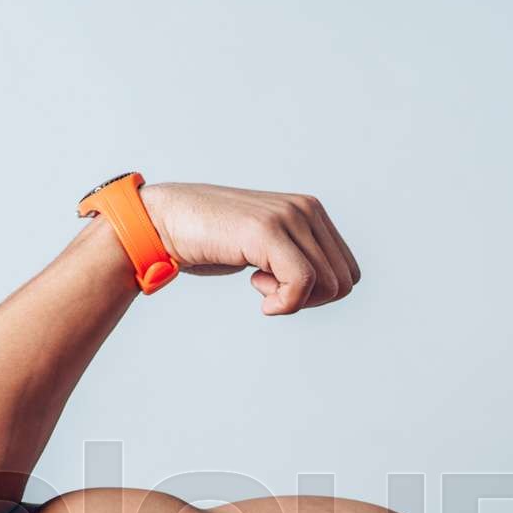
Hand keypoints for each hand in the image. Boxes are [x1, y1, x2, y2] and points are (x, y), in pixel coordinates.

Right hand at [138, 182, 360, 314]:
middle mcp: (306, 208)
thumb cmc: (212, 241)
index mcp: (311, 211)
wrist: (165, 223)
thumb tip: (337, 288)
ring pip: (329, 285)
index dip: (320, 293)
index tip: (281, 285)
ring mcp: (288, 217)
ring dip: (294, 300)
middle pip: (344, 281)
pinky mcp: (267, 231)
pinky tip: (257, 292)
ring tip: (259, 283)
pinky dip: (284, 303)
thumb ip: (301, 257)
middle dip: (311, 300)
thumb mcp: (269, 248)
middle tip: (270, 289)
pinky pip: (302, 283)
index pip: (348, 271)